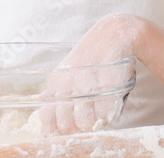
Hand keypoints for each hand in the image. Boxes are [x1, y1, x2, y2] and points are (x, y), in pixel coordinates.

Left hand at [38, 13, 140, 135]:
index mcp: (55, 81)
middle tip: (89, 124)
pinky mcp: (106, 80)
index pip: (47, 117)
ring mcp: (87, 81)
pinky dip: (108, 114)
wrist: (115, 34)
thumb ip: (61, 95)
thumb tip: (58, 125)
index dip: (59, 129)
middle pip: (66, 123)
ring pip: (85, 120)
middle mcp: (68, 82)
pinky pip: (104, 110)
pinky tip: (110, 106)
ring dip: (94, 123)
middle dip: (78, 128)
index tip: (71, 130)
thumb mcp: (70, 73)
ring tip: (101, 115)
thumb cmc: (93, 59)